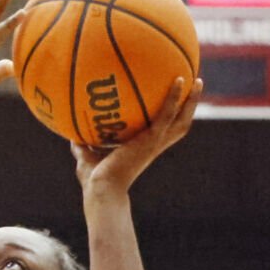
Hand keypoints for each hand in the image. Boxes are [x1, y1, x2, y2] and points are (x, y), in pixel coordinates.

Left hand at [72, 77, 201, 197]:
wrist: (101, 189)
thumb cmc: (95, 181)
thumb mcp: (87, 158)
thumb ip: (82, 147)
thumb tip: (71, 137)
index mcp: (143, 149)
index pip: (162, 132)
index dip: (171, 119)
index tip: (174, 104)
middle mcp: (153, 146)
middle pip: (180, 125)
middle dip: (189, 107)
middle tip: (194, 87)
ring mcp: (155, 143)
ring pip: (181, 120)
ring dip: (192, 101)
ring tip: (197, 80)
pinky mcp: (151, 139)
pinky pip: (167, 114)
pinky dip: (174, 98)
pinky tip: (177, 80)